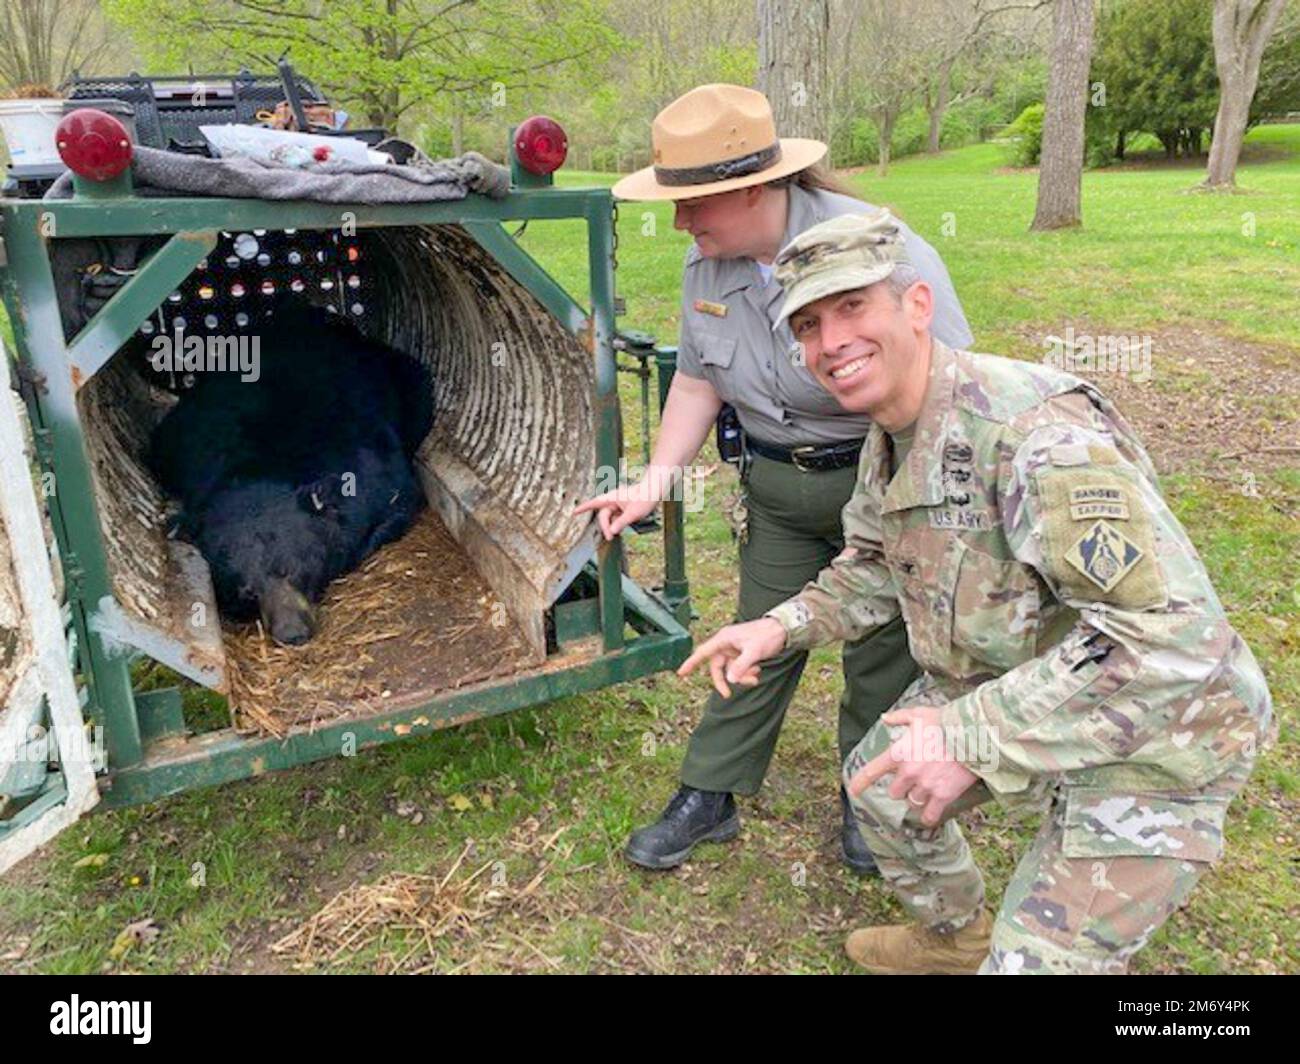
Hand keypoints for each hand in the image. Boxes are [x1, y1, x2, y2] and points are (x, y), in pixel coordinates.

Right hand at [573, 479, 658, 539]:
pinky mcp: (623, 507)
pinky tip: (625, 524)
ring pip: (610, 517)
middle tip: (610, 538)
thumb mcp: (632, 514)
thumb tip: (611, 532)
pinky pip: (617, 517)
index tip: (573, 512)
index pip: (594, 503)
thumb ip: (620, 523)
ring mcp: (618, 504)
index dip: (583, 508)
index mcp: (611, 498)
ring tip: (617, 534)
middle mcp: (613, 500)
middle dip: (605, 527)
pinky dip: (618, 523)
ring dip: (613, 526)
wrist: (655, 491)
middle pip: (603, 515)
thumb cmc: (644, 499)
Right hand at [676, 617, 787, 698]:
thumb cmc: (767, 635)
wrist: (783, 629)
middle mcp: (727, 643)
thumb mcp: (754, 651)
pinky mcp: (743, 653)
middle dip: (724, 680)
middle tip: (728, 694)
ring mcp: (735, 649)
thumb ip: (741, 666)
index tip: (680, 673)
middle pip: (717, 666)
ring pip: (730, 669)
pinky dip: (747, 673)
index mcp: (724, 638)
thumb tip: (730, 680)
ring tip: (755, 676)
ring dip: (741, 676)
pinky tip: (757, 671)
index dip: (691, 663)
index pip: (703, 652)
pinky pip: (739, 668)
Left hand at [846, 705, 979, 826]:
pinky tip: (931, 812)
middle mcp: (908, 773)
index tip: (853, 790)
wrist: (973, 734)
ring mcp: (925, 786)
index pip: (871, 772)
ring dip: (917, 797)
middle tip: (913, 779)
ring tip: (928, 787)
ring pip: (912, 803)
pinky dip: (929, 816)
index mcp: (898, 753)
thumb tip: (884, 718)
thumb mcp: (918, 714)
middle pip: (895, 793)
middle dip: (901, 787)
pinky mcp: (943, 795)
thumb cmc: (945, 722)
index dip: (859, 783)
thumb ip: (898, 717)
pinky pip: (930, 815)